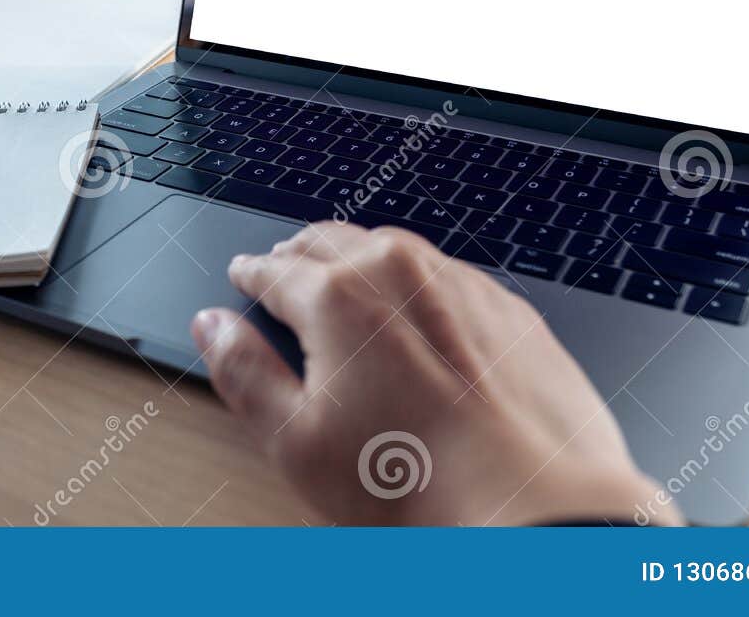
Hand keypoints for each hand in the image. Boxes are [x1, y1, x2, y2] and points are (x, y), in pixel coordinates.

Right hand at [191, 222, 678, 525]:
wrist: (533, 507)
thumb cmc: (417, 485)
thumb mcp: (296, 443)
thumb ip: (244, 373)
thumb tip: (214, 328)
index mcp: (338, 295)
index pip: (274, 269)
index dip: (251, 274)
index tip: (244, 275)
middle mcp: (399, 272)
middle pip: (332, 242)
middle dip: (300, 254)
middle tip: (285, 268)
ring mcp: (461, 284)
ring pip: (395, 252)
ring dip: (362, 262)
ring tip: (349, 287)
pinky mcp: (508, 307)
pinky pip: (450, 278)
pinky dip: (420, 288)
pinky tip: (419, 322)